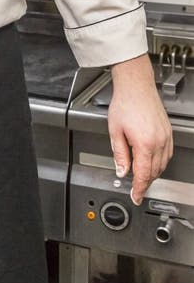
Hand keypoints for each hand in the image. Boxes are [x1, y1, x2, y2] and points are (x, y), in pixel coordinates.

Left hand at [108, 53, 172, 204]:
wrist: (136, 86)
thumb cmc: (124, 103)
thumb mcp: (115, 131)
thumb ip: (119, 154)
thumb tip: (121, 171)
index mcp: (144, 143)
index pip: (143, 174)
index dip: (139, 188)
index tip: (136, 196)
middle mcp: (158, 142)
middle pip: (154, 171)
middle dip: (145, 182)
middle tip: (136, 189)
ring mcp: (166, 137)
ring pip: (162, 164)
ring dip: (153, 173)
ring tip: (142, 176)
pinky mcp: (168, 133)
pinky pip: (167, 154)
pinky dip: (160, 162)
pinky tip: (152, 162)